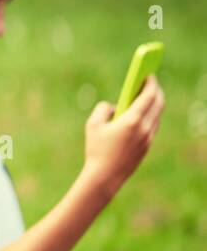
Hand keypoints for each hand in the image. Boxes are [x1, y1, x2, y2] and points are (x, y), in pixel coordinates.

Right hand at [80, 75, 164, 199]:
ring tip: (147, 94)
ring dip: (154, 102)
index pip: (148, 96)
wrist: (105, 176)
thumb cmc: (96, 149)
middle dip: (156, 90)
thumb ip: (103, 109)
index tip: (148, 73)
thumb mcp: (93, 125)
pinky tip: (143, 112)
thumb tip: (113, 106)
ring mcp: (148, 138)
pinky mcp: (147, 146)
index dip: (150, 83)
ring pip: (157, 115)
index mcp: (132, 121)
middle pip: (158, 104)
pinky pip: (153, 125)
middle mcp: (144, 128)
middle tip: (149, 81)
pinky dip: (151, 114)